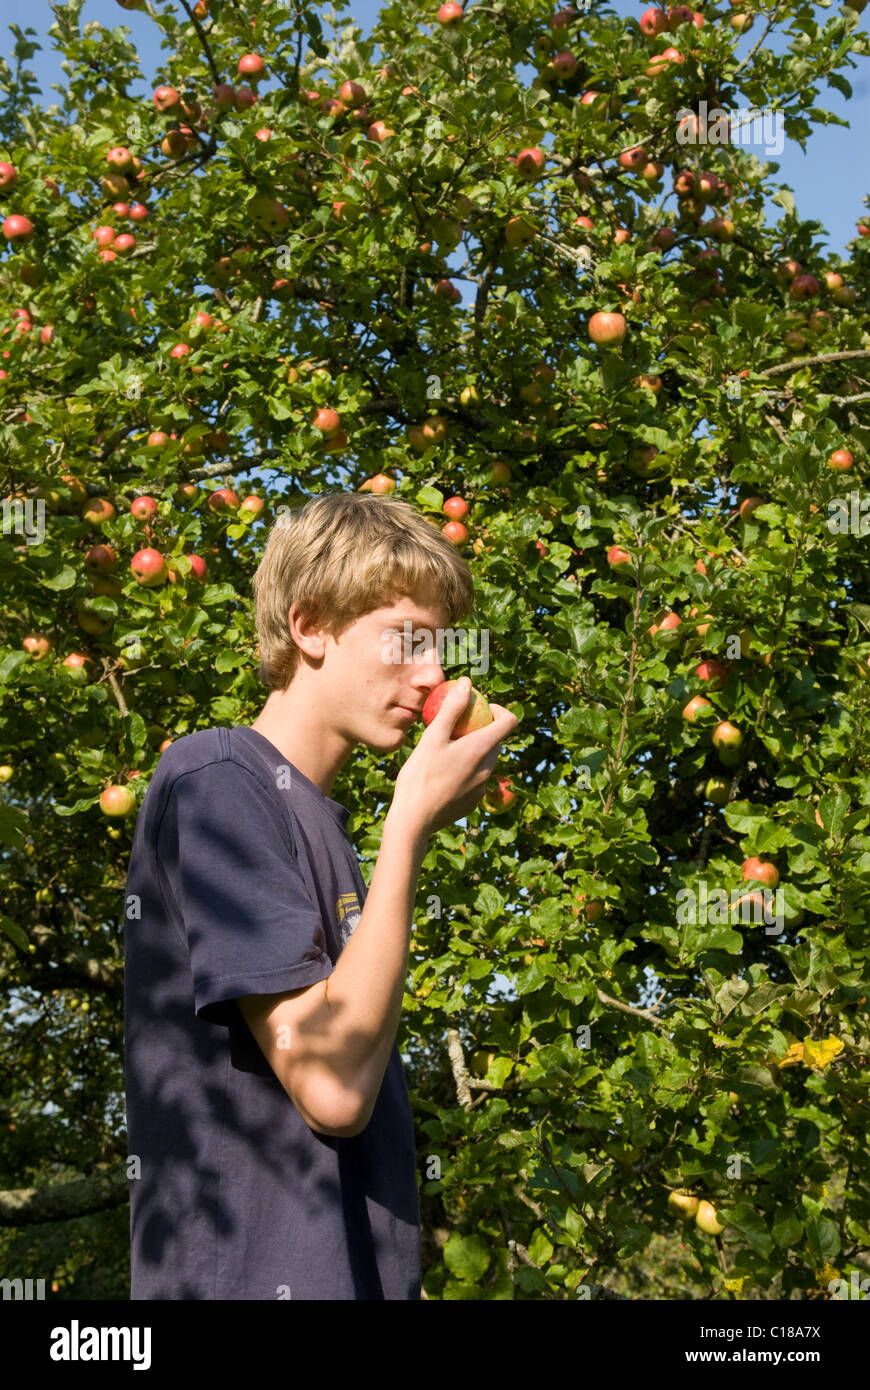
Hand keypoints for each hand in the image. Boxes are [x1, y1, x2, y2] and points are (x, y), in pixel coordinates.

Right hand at [390, 677, 518, 837]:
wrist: (414, 820)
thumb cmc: (420, 775)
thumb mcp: (433, 737)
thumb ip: (451, 709)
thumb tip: (467, 683)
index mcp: (481, 749)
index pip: (509, 722)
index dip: (500, 710)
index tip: (480, 708)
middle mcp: (488, 768)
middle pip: (496, 741)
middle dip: (482, 729)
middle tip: (457, 727)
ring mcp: (482, 788)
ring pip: (485, 761)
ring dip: (473, 751)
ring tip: (446, 751)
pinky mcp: (473, 802)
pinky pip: (475, 779)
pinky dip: (465, 770)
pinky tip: (442, 774)